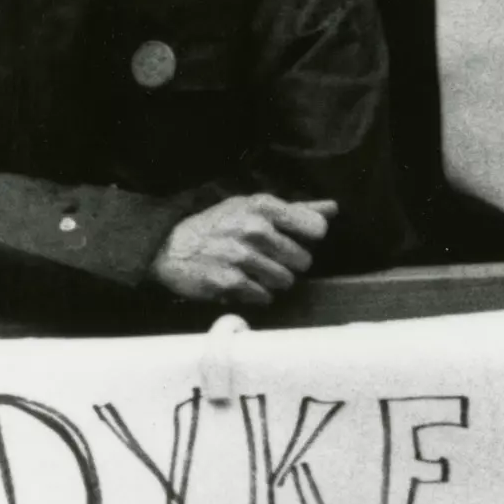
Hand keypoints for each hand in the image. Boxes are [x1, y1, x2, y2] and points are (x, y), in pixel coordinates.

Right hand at [148, 194, 334, 307]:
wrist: (171, 248)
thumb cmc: (218, 226)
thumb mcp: (252, 208)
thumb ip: (295, 210)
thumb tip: (332, 209)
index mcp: (263, 206)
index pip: (315, 227)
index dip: (308, 238)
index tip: (294, 239)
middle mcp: (255, 228)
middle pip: (303, 260)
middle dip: (288, 263)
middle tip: (267, 259)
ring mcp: (242, 256)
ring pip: (286, 281)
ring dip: (272, 281)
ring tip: (253, 272)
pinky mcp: (231, 282)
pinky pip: (264, 297)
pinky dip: (256, 295)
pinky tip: (242, 284)